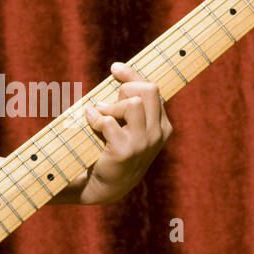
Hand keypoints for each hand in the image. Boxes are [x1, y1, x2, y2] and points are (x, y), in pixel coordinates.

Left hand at [74, 62, 171, 204]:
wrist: (106, 185)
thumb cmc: (114, 148)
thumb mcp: (128, 125)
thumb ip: (129, 102)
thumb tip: (119, 69)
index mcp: (163, 125)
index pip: (153, 89)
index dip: (132, 75)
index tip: (115, 68)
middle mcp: (158, 134)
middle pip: (148, 90)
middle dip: (125, 88)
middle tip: (108, 103)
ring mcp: (143, 143)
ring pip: (132, 104)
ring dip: (110, 106)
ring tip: (100, 114)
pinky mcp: (125, 151)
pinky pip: (109, 121)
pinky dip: (95, 118)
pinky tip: (91, 122)